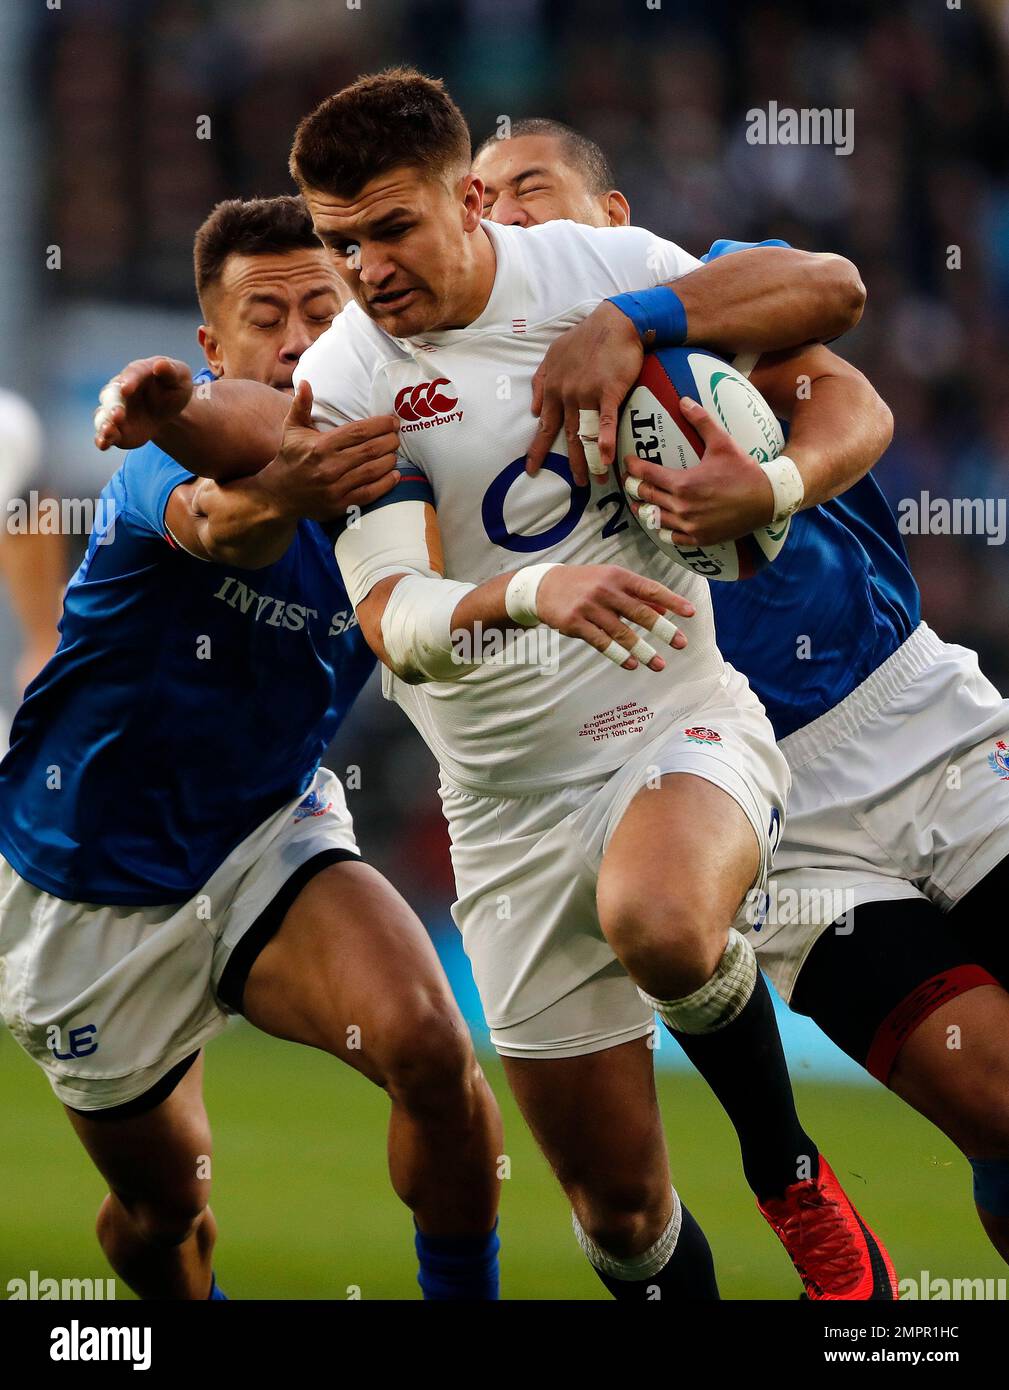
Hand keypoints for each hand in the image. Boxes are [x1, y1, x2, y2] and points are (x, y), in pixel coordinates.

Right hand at [94, 358, 193, 450]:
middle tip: (118, 415)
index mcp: (137, 373)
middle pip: (111, 396)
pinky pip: (105, 433)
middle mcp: (119, 390)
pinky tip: (102, 444)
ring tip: (108, 432)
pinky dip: (102, 438)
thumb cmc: (172, 388)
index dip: (128, 381)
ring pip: (103, 415)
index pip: (132, 374)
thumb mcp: (179, 378)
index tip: (126, 389)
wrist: (168, 410)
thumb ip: (171, 371)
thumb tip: (160, 365)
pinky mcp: (116, 429)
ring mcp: (115, 410)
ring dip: (104, 424)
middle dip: (113, 406)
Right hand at [256, 381, 400, 520]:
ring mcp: (336, 488)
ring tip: (395, 452)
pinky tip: (395, 474)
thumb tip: (305, 382)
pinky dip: (386, 484)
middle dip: (389, 441)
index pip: (358, 432)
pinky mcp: (341, 505)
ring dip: (390, 460)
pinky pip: (370, 493)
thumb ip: (301, 405)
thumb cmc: (291, 457)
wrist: (279, 494)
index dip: (380, 425)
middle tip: (397, 436)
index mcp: (321, 446)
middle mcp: (329, 467)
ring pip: (373, 470)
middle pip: (370, 450)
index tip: (393, 421)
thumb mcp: (292, 429)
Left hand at [526, 301, 642, 485]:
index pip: (544, 424)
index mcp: (554, 388)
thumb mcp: (554, 354)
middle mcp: (567, 394)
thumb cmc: (586, 337)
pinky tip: (607, 458)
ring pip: (585, 432)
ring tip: (593, 480)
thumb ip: (541, 381)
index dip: (538, 448)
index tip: (531, 468)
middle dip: (570, 462)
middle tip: (572, 484)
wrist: (615, 322)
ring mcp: (587, 393)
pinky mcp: (609, 391)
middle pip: (566, 435)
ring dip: (589, 459)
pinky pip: (606, 421)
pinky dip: (606, 440)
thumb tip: (534, 409)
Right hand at [534, 564, 694, 671]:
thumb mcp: (611, 580)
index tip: (690, 613)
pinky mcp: (575, 624)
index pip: (650, 589)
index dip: (672, 601)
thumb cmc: (584, 583)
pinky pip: (601, 643)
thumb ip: (638, 594)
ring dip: (643, 651)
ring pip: (622, 633)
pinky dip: (618, 655)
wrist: (543, 586)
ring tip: (659, 665)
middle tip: (681, 643)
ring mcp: (589, 607)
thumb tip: (667, 609)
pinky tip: (631, 665)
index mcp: (618, 576)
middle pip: (640, 612)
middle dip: (663, 630)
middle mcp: (605, 590)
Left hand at [624, 396, 775, 545]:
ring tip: (639, 503)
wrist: (767, 500)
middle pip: (646, 496)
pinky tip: (660, 523)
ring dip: (644, 509)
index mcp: (683, 483)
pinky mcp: (698, 539)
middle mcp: (681, 507)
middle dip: (634, 487)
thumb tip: (684, 400)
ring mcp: (688, 526)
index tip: (629, 461)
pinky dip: (662, 530)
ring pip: (654, 519)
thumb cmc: (744, 470)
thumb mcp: (722, 443)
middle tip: (629, 481)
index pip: (647, 475)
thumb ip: (701, 421)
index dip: (634, 466)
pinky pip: (671, 537)